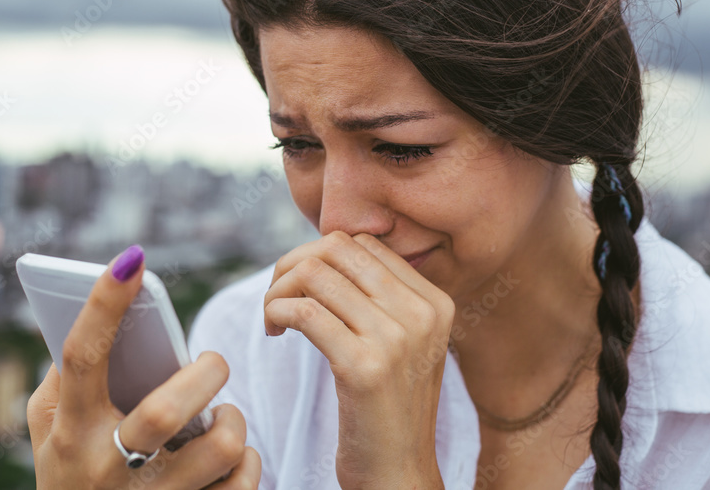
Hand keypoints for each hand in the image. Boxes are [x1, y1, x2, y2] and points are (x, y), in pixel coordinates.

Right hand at [26, 245, 261, 488]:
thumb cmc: (73, 476)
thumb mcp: (51, 432)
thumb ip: (65, 380)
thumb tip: (104, 315)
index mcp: (71, 434)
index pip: (82, 359)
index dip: (104, 306)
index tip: (131, 259)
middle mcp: (104, 471)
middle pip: (165, 410)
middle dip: (205, 373)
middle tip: (212, 364)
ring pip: (218, 449)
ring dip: (232, 421)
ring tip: (221, 417)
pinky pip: (242, 484)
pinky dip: (249, 463)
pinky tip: (232, 459)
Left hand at [264, 231, 453, 489]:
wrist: (399, 475)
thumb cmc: (388, 410)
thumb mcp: (404, 344)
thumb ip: (380, 297)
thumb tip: (327, 250)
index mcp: (435, 301)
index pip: (364, 243)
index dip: (320, 256)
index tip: (302, 287)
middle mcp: (422, 313)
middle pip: (338, 249)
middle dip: (293, 265)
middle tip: (277, 298)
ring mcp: (396, 339)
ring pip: (316, 275)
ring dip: (278, 290)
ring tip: (273, 319)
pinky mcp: (364, 368)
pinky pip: (304, 311)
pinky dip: (277, 312)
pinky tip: (275, 332)